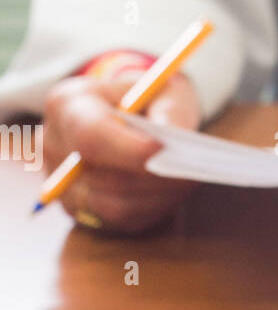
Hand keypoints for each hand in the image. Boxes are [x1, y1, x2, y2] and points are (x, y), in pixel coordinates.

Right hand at [41, 71, 199, 232]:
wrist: (127, 113)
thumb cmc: (146, 99)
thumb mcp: (161, 89)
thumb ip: (168, 110)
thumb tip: (175, 138)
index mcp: (66, 105)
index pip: (90, 136)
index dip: (127, 150)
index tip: (163, 152)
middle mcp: (53, 146)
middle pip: (102, 177)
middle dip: (152, 179)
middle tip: (192, 173)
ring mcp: (61, 182)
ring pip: (111, 206)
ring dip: (155, 199)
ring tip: (187, 182)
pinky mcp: (78, 209)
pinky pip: (117, 220)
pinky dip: (150, 210)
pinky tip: (172, 194)